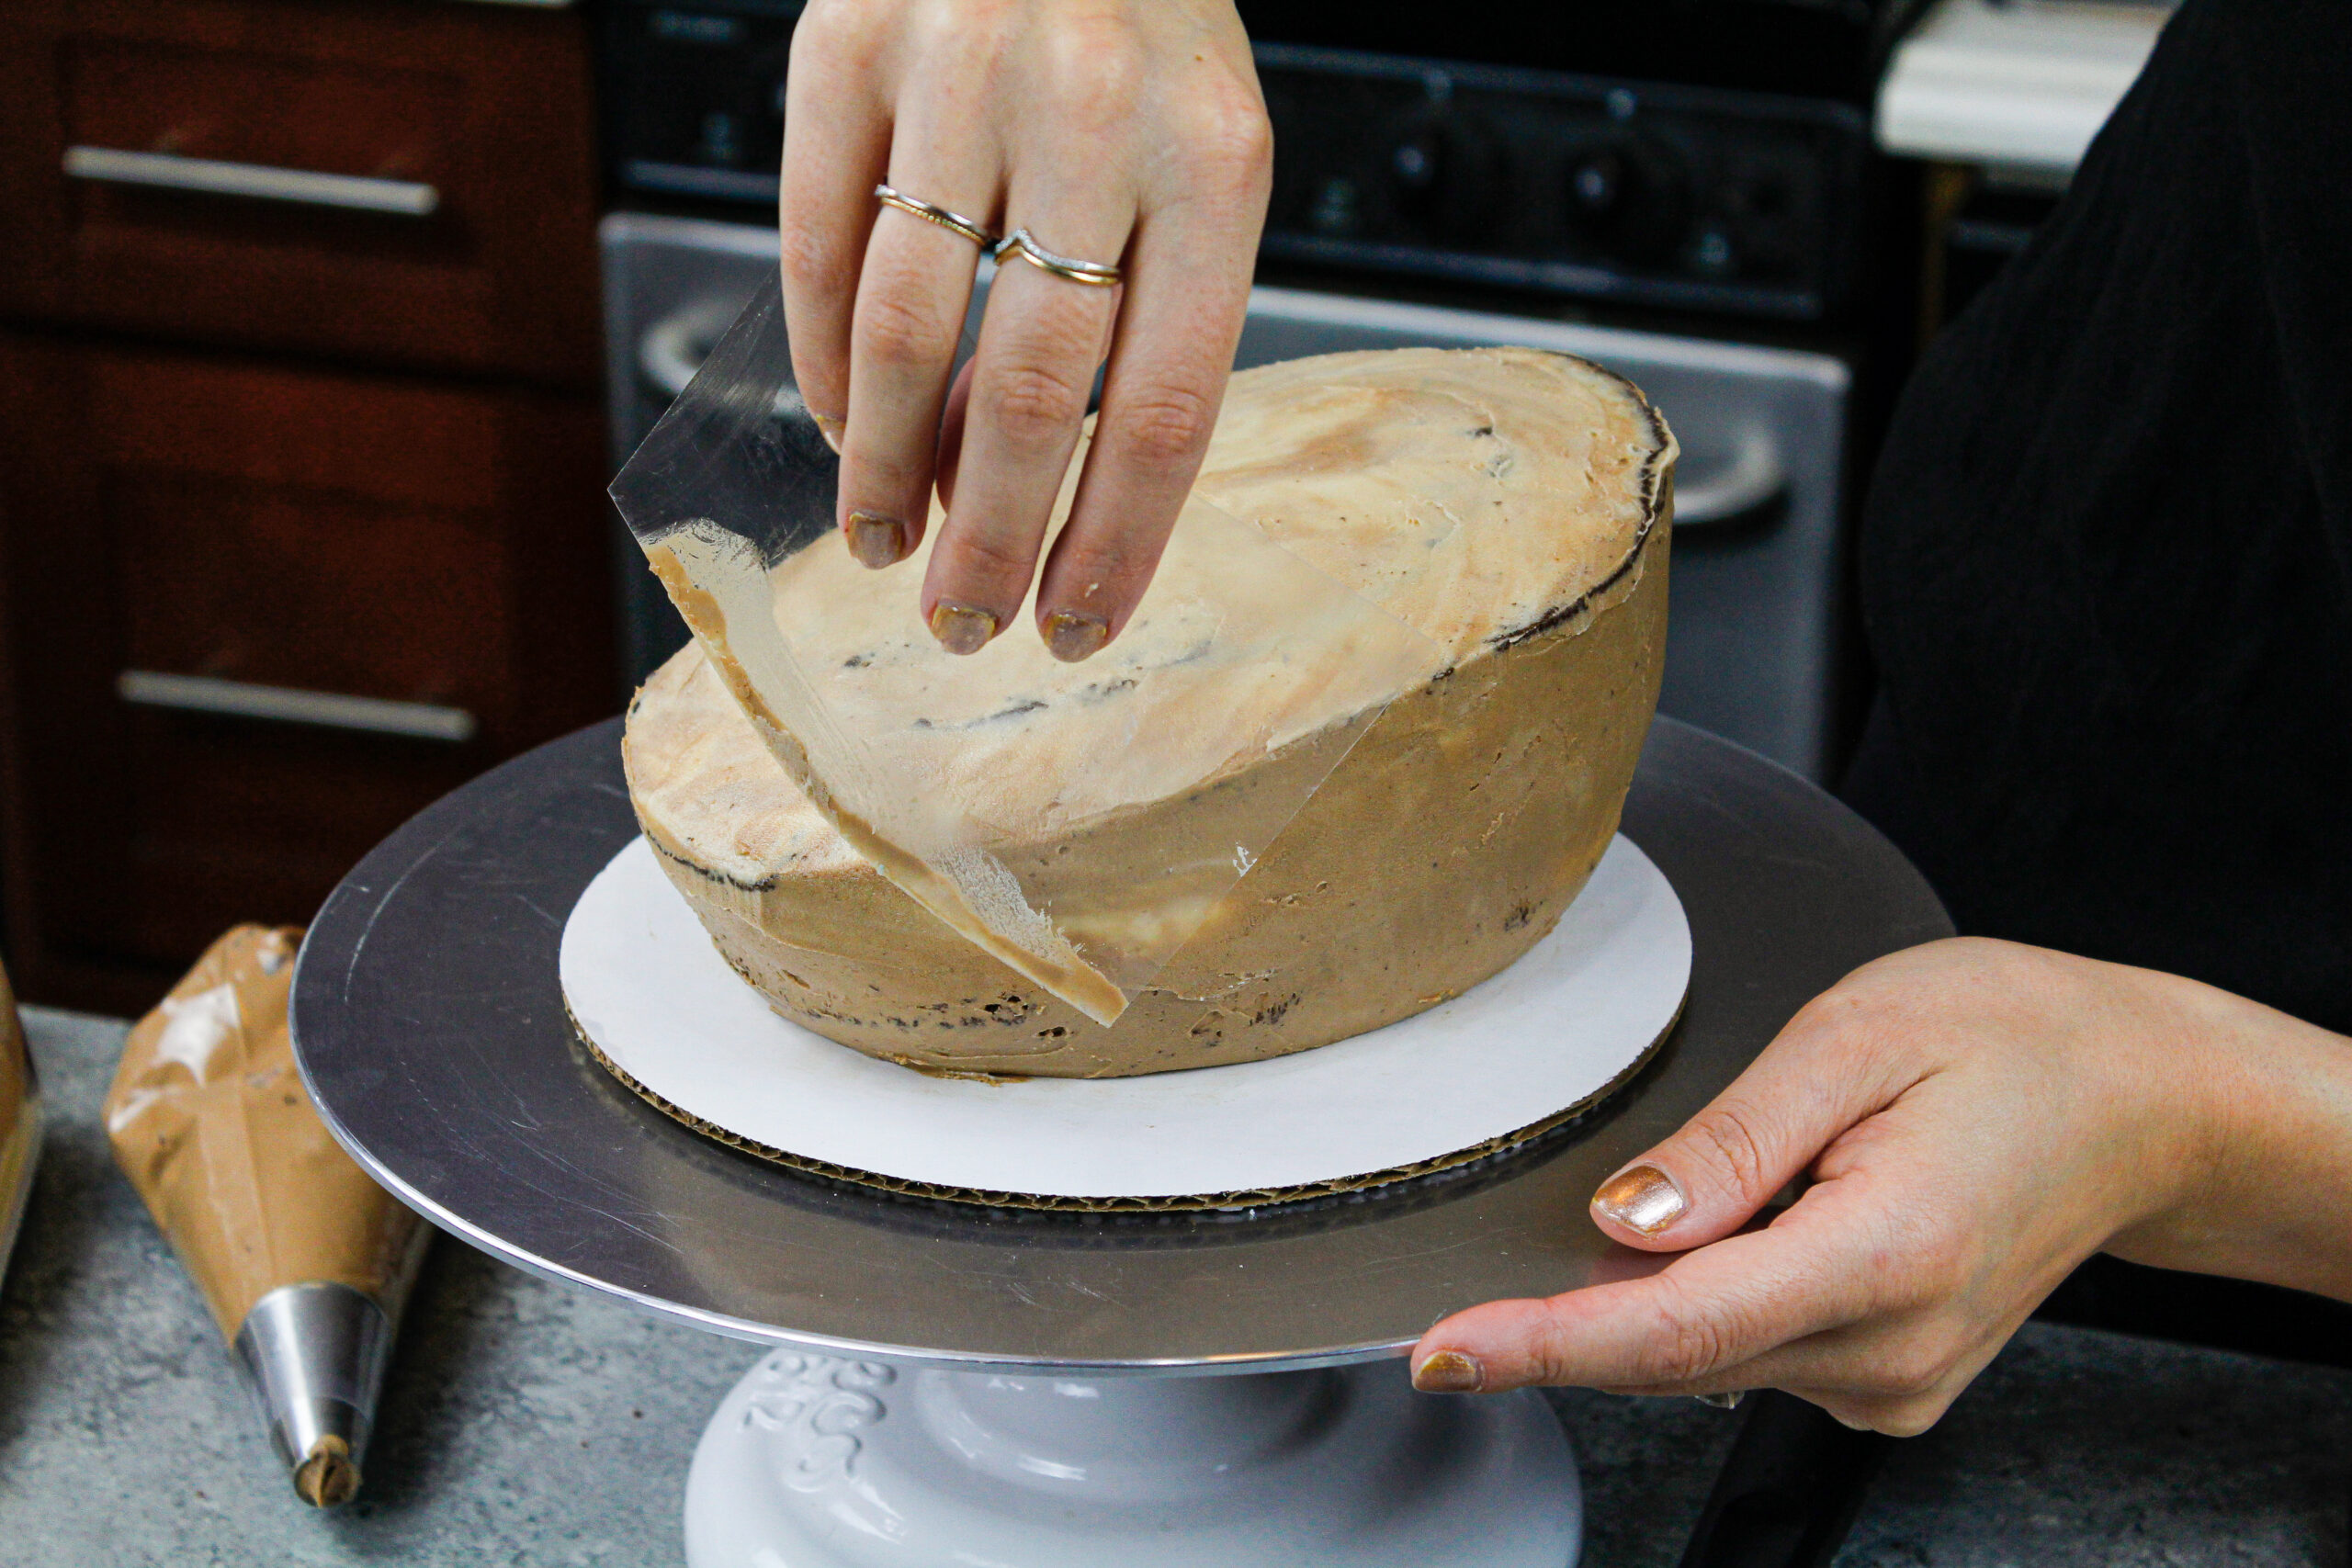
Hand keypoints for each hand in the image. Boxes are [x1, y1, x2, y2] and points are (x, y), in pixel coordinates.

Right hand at [781, 0, 1270, 659]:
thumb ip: (1145, 299)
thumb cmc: (1144, 21)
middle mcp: (1093, 114)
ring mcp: (961, 70)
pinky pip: (819, 239)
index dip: (1114, 540)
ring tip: (882, 543)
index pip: (1165, 405)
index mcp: (1216, 159)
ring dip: (886, 468)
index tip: (1076, 626)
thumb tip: (1036, 476)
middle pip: (1033, 390)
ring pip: (908, 328)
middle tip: (962, 623)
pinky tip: (843, 422)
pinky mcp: (846, 41)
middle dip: (990, 538)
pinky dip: (825, 356)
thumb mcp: (1200, 145)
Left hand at [1410, 937, 2351, 1433]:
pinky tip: (1746, 1225)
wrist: (2140, 1103)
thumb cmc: (2014, 1039)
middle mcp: (1892, 1347)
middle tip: (1484, 1272)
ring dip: (1644, 1300)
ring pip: (1702, 1360)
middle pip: (1672, 1353)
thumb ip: (1733, 1138)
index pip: (1675, 1328)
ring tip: (1717, 1182)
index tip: (1445, 1352)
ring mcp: (1895, 1382)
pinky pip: (1748, 1354)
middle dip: (1564, 1315)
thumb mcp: (1859, 1037)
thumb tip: (1624, 1220)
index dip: (1544, 1343)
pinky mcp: (1889, 1383)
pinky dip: (1704, 1304)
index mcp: (1886, 1253)